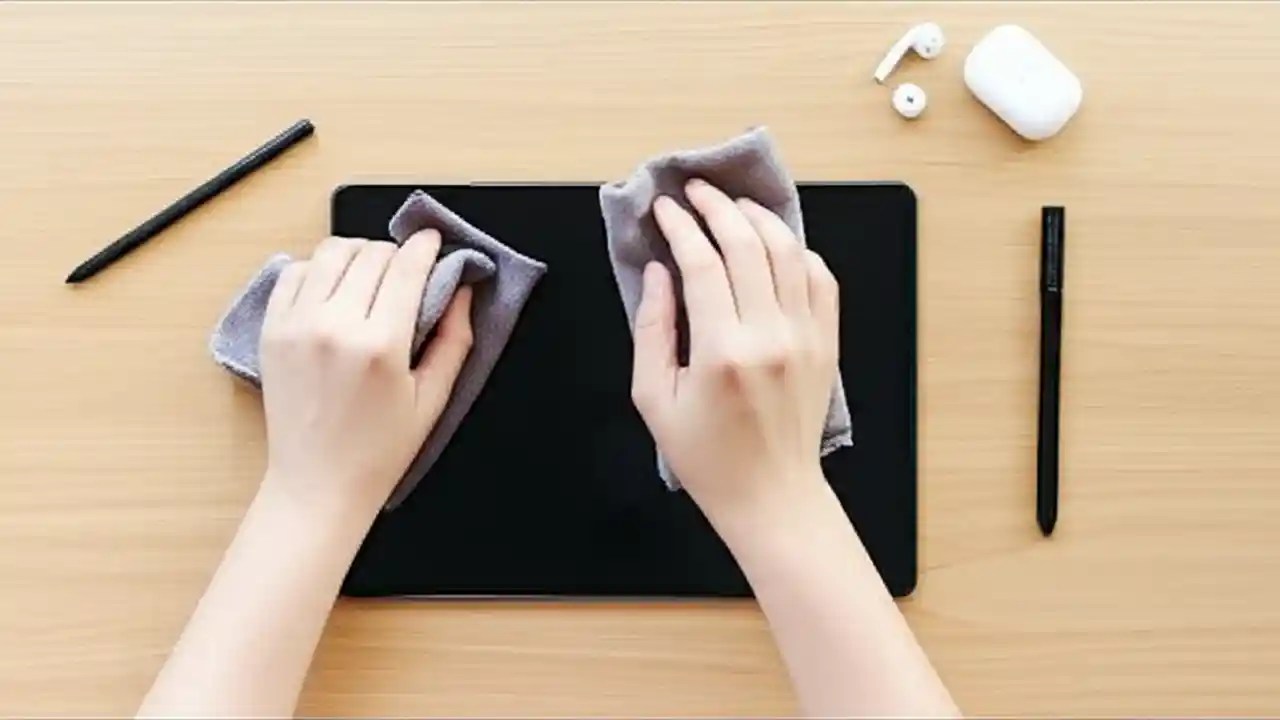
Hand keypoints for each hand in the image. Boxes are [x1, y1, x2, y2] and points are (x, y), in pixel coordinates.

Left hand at [258, 232, 473, 522]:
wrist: (318, 484)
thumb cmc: (379, 450)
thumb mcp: (433, 398)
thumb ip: (454, 339)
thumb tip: (462, 291)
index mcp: (380, 346)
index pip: (406, 268)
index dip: (425, 247)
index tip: (433, 241)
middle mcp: (334, 328)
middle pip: (370, 253)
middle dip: (395, 252)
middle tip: (406, 270)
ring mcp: (297, 327)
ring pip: (331, 252)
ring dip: (357, 253)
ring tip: (370, 275)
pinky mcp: (272, 331)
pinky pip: (294, 273)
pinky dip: (317, 269)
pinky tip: (334, 288)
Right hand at [630, 179, 840, 523]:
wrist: (771, 495)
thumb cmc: (705, 456)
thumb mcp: (653, 398)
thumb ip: (652, 328)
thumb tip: (660, 271)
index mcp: (722, 352)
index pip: (702, 263)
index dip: (680, 226)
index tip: (664, 207)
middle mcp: (770, 336)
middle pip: (747, 244)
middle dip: (717, 208)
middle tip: (696, 191)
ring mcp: (806, 337)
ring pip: (789, 251)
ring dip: (759, 219)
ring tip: (733, 206)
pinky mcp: (827, 343)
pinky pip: (820, 278)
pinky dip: (798, 251)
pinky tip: (775, 243)